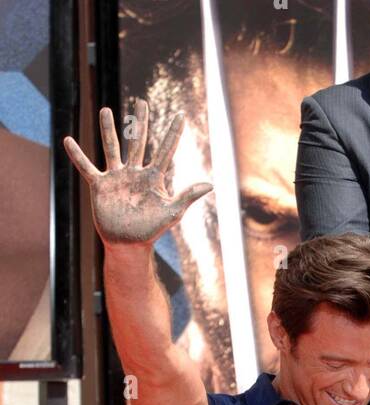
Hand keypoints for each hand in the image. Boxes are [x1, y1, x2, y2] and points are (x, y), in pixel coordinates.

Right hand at [64, 100, 211, 246]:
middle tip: (141, 102)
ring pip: (112, 147)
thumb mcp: (172, 213)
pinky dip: (77, 155)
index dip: (172, 134)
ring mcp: (117, 177)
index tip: (180, 116)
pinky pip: (87, 167)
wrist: (129, 245)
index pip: (165, 150)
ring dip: (108, 129)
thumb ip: (188, 196)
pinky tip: (68, 140)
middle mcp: (135, 173)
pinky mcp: (100, 186)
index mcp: (153, 177)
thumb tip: (209, 184)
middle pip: (138, 141)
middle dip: (140, 122)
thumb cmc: (152, 230)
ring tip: (106, 110)